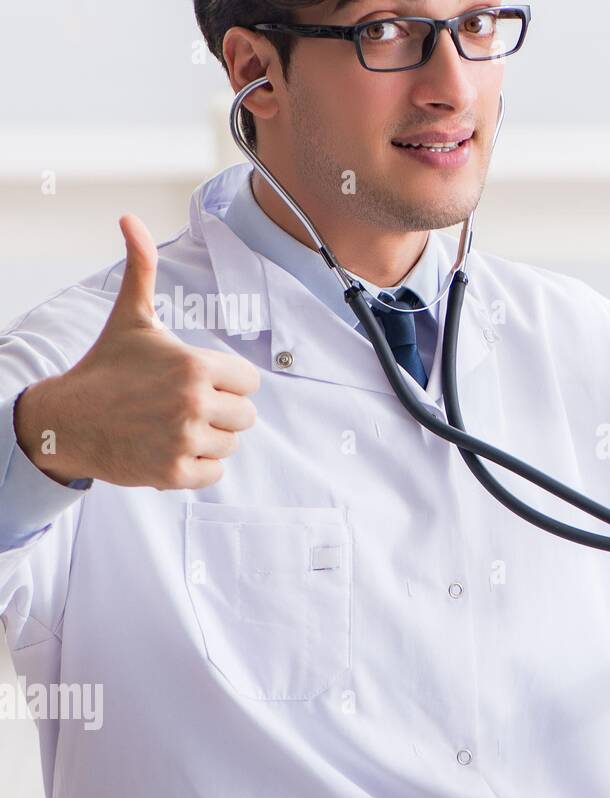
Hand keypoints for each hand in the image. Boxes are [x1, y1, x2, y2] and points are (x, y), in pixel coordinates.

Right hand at [15, 215, 260, 489]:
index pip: (250, 382)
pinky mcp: (174, 472)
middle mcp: (194, 403)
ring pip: (231, 444)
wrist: (67, 419)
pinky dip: (196, 466)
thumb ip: (142, 270)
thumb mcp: (130, 318)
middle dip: (219, 412)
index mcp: (195, 366)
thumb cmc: (106, 368)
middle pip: (245, 416)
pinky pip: (214, 473)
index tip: (196, 381)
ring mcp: (184, 439)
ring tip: (172, 427)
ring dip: (208, 440)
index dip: (226, 382)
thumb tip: (130, 219)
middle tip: (181, 407)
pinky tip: (169, 449)